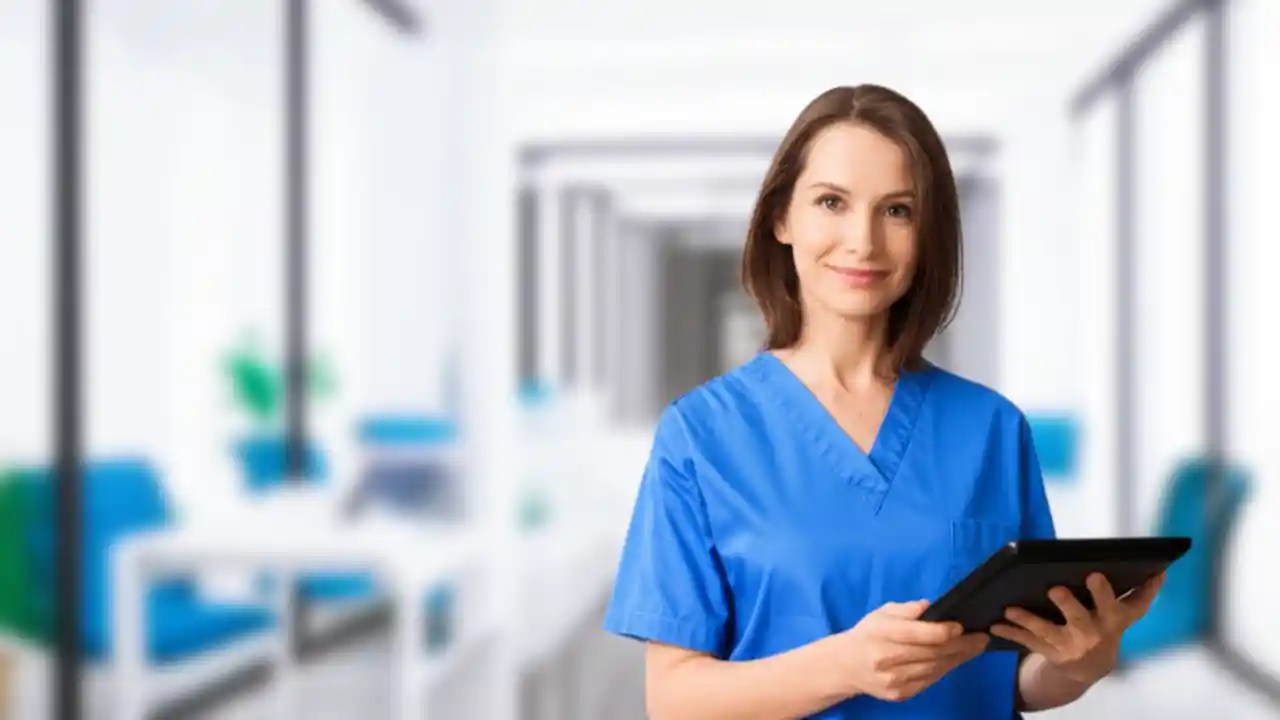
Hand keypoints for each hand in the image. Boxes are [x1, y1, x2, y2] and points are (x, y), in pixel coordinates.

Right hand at [837, 599, 989, 701]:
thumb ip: (907, 609)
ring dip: (959, 658)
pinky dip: (946, 669)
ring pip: (935, 668)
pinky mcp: (900, 693)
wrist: (846, 666)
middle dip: (961, 645)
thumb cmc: (869, 634)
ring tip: (976, 647)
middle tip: (981, 637)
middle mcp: (887, 659)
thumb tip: (931, 607)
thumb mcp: (883, 613)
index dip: (943, 631)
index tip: (961, 626)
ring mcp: (894, 680)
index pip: (918, 634)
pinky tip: (956, 659)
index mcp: (882, 634)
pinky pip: (930, 680)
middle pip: (932, 652)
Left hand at [991, 571, 1165, 684]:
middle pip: (1080, 618)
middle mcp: (1092, 634)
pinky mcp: (1050, 652)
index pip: (1113, 604)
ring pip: (1047, 631)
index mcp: (1111, 619)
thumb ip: (1143, 593)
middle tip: (1054, 589)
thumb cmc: (1107, 625)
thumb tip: (1161, 570)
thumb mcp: (1127, 613)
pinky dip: (1011, 632)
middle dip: (1068, 605)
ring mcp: (1070, 646)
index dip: (1104, 592)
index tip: (1094, 575)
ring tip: (1010, 607)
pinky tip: (994, 623)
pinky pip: (1027, 641)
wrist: (1092, 665)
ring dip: (1028, 619)